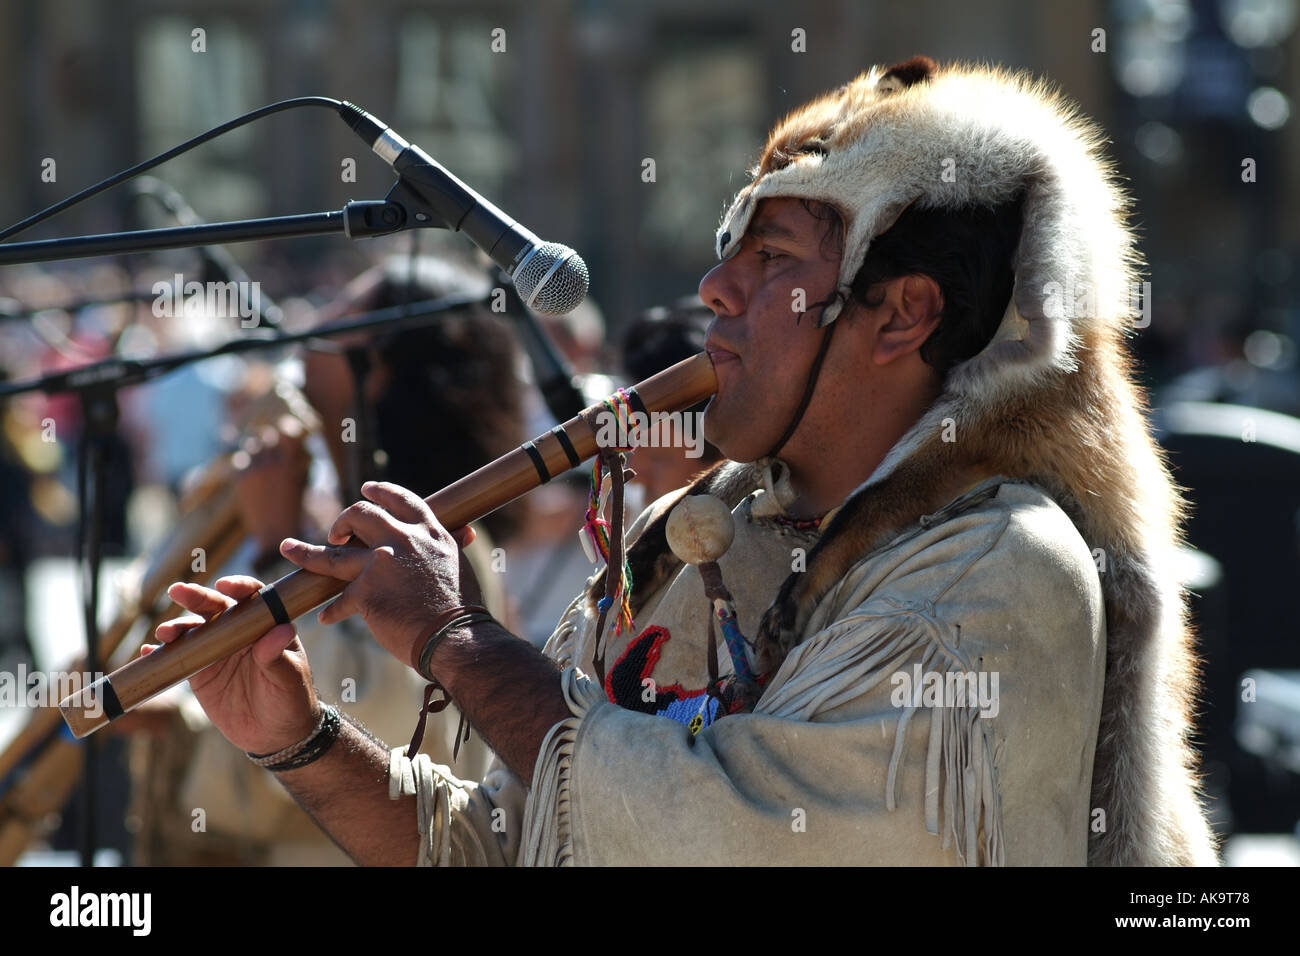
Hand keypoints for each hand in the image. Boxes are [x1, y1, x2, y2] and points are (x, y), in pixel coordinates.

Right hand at [148, 575, 318, 754]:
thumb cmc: (291, 699)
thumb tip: (281, 629)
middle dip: (197, 597)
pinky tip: (149, 652)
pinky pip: (178, 659)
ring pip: (194, 631)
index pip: (254, 598)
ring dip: (177, 628)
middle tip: (179, 592)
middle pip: (217, 607)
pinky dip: (161, 654)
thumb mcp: (289, 679)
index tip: (226, 586)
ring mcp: (216, 650)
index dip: (240, 587)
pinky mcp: (199, 672)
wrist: (274, 734)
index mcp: (266, 625)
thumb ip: (279, 656)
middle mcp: (239, 632)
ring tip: (165, 633)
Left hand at [233, 420, 310, 554]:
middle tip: (272, 445)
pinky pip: (240, 460)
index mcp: (290, 463)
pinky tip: (251, 471)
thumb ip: (296, 459)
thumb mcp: (301, 480)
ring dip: (257, 449)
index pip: (287, 432)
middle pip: (267, 437)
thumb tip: (293, 440)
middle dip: (271, 440)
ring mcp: (254, 469)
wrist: (274, 529)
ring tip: (261, 460)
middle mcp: (271, 462)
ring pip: (252, 446)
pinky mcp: (240, 478)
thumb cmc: (293, 506)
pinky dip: (245, 463)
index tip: (286, 431)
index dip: (287, 428)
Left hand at [279, 481, 481, 667]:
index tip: (366, 491)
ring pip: (332, 554)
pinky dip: (333, 611)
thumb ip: (448, 545)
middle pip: (360, 515)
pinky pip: (340, 599)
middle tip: (335, 534)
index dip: (380, 493)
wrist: (455, 637)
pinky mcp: (366, 591)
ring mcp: (381, 563)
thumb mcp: (459, 564)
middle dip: (342, 521)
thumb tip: (462, 530)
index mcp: (428, 533)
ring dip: (306, 552)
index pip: (400, 500)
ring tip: (289, 549)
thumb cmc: (460, 608)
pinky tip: (327, 618)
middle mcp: (403, 540)